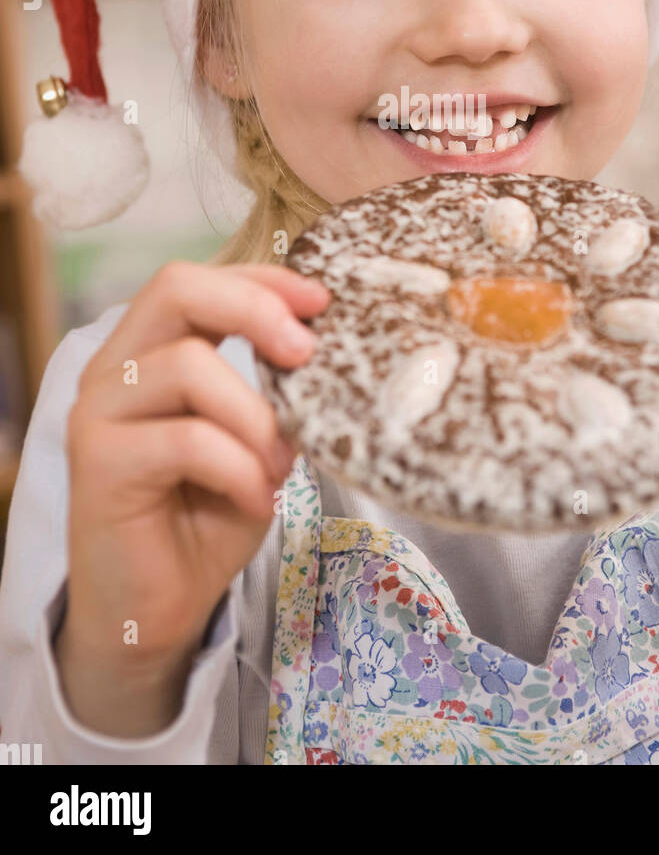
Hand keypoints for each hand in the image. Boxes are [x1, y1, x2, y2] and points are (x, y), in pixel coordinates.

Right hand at [62, 260, 330, 671]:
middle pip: (176, 289)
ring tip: (282, 465)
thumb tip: (329, 349)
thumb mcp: (257, 439)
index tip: (322, 301)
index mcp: (150, 350)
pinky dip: (240, 469)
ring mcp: (100, 412)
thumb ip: (276, 390)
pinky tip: (258, 500)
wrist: (157, 610)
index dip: (261, 279)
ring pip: (188, 366)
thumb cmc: (207, 515)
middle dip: (254, 308)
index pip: (197, 280)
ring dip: (256, 416)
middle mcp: (115, 368)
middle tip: (306, 354)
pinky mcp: (98, 464)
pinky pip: (186, 440)